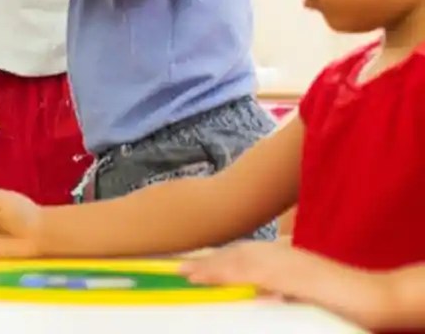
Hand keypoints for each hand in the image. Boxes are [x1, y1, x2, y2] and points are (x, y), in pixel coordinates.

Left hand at [181, 242, 396, 329]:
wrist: (372, 296)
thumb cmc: (337, 296)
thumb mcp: (299, 290)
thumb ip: (277, 289)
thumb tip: (256, 296)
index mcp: (282, 257)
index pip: (242, 255)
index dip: (215, 260)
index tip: (189, 267)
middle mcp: (282, 255)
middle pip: (237, 253)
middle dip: (208, 261)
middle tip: (178, 270)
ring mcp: (288, 262)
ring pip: (243, 260)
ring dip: (214, 266)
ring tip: (188, 274)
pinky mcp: (296, 275)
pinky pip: (259, 272)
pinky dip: (234, 273)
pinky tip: (217, 278)